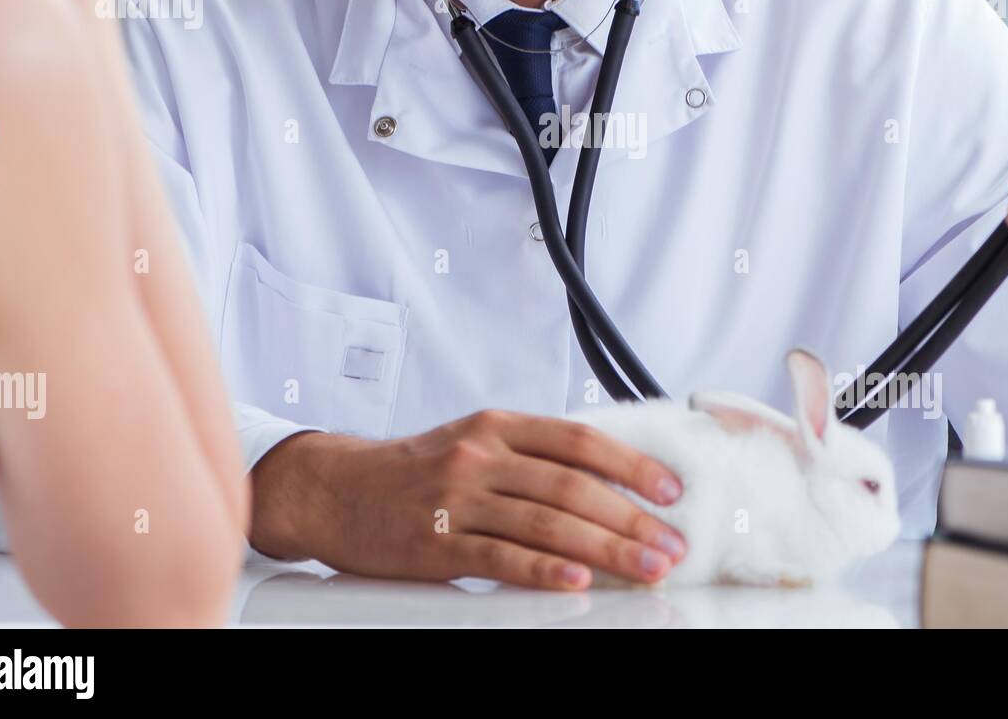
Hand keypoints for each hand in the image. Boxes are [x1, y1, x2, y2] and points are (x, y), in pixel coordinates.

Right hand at [250, 413, 689, 590]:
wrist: (335, 489)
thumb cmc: (413, 469)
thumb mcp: (472, 442)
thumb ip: (530, 455)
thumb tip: (605, 482)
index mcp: (496, 426)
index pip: (579, 440)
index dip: (631, 464)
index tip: (670, 490)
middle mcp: (480, 456)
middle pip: (572, 485)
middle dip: (631, 518)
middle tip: (671, 544)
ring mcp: (457, 499)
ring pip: (546, 522)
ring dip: (606, 549)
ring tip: (646, 568)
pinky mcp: (436, 544)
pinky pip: (501, 557)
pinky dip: (545, 570)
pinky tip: (579, 581)